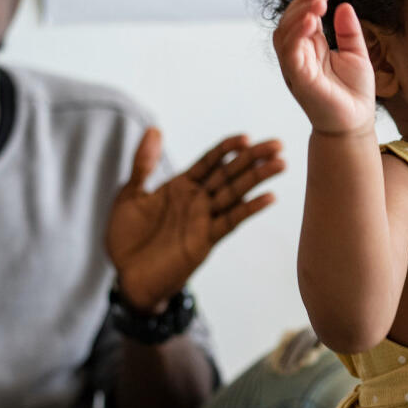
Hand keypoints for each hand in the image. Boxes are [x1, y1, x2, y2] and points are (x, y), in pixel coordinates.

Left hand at [105, 128, 284, 311]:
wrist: (127, 278)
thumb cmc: (127, 238)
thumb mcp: (130, 195)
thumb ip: (143, 163)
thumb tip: (154, 128)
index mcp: (181, 186)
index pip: (210, 161)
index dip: (227, 148)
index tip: (246, 137)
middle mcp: (198, 200)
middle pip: (230, 173)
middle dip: (253, 158)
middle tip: (277, 144)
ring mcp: (204, 219)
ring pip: (235, 193)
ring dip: (258, 178)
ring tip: (280, 163)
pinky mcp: (206, 239)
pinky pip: (231, 220)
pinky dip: (249, 208)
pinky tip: (268, 197)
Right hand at [274, 0, 374, 133]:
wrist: (356, 122)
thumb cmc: (354, 93)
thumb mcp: (356, 53)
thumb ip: (348, 31)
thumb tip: (343, 5)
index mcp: (311, 48)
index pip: (302, 17)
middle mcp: (299, 56)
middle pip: (289, 21)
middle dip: (302, 2)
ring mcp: (296, 68)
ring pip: (284, 34)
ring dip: (298, 14)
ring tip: (318, 2)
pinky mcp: (299, 80)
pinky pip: (290, 53)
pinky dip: (297, 35)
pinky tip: (312, 22)